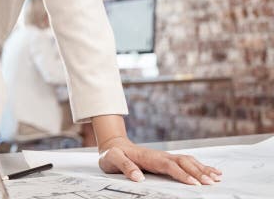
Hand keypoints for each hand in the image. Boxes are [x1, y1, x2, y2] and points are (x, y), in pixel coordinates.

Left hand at [98, 136, 221, 184]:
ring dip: (202, 168)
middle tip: (212, 183)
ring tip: (217, 177)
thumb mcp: (112, 159)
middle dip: (198, 172)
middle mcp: (160, 156)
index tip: (194, 183)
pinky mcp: (167, 160)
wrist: (113, 146)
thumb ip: (124, 167)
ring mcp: (165, 157)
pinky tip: (212, 171)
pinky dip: (200, 166)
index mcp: (149, 157)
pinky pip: (186, 162)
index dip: (181, 174)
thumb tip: (139, 178)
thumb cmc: (112, 154)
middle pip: (183, 162)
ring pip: (188, 161)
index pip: (168, 165)